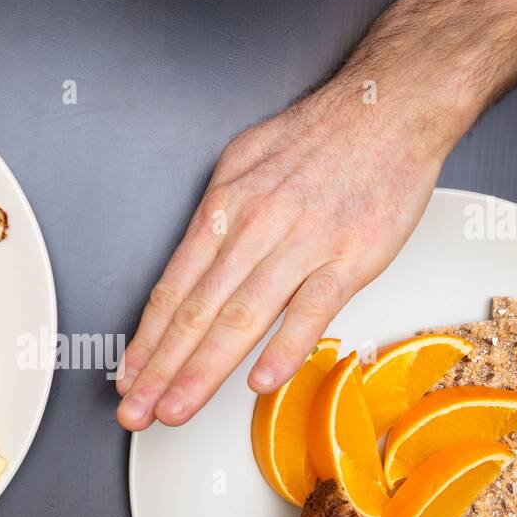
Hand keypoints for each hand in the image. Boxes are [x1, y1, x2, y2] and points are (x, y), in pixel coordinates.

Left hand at [115, 82, 446, 429]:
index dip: (146, 340)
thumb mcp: (244, 160)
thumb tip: (192, 257)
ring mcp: (302, 244)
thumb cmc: (320, 136)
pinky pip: (311, 310)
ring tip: (176, 410)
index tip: (128, 377)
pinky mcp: (351, 257)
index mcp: (225, 208)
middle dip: (159, 370)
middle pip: (195, 312)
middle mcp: (254, 228)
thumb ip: (218, 215)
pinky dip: (284, 348)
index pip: (173, 289)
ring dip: (202, 371)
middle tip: (135, 411)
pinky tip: (258, 381)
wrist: (389, 105)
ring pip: (241, 318)